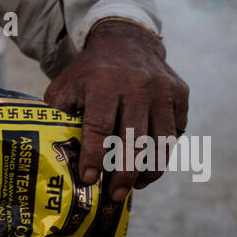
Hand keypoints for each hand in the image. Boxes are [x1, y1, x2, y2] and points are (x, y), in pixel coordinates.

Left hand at [44, 19, 188, 201]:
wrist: (126, 40)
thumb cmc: (90, 72)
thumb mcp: (67, 84)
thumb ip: (59, 114)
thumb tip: (55, 153)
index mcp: (104, 82)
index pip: (99, 127)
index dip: (94, 157)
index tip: (88, 180)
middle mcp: (137, 85)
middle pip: (134, 140)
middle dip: (123, 174)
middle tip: (115, 195)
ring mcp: (162, 89)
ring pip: (161, 141)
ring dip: (149, 170)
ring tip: (136, 186)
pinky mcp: (180, 93)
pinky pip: (174, 132)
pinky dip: (164, 152)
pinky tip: (150, 165)